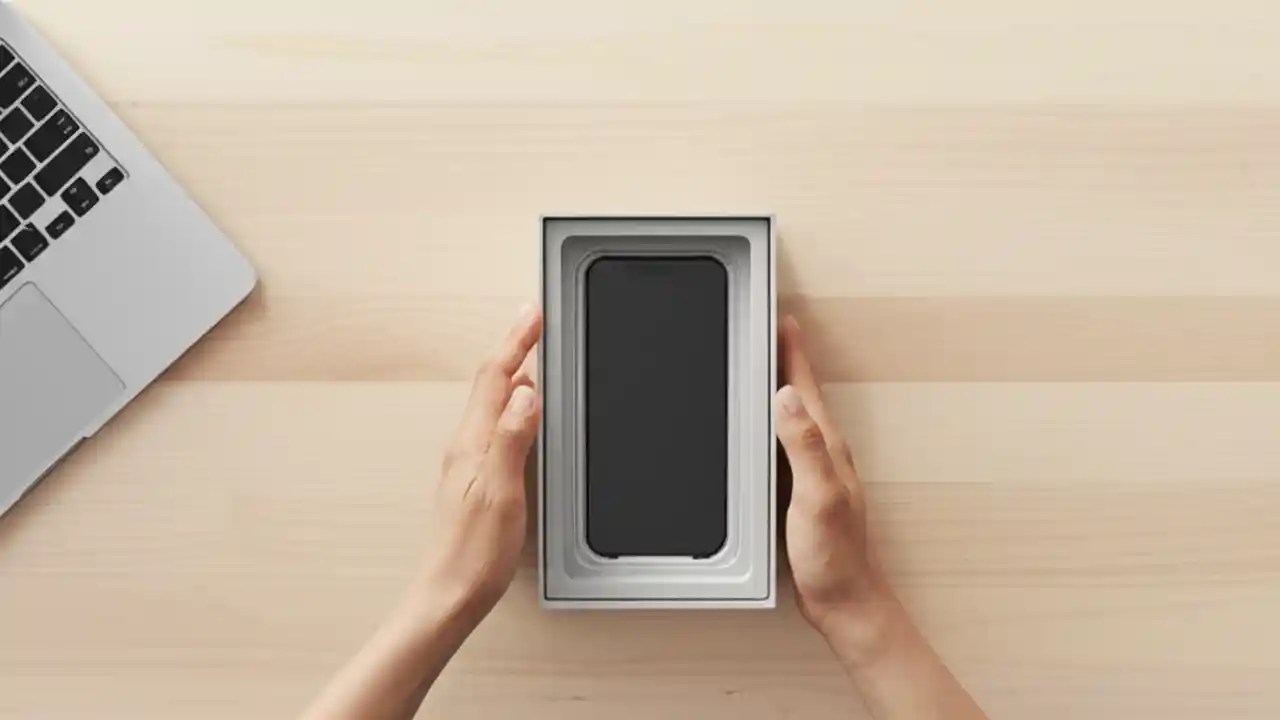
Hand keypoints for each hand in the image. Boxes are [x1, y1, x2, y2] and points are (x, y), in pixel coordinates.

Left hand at [416, 304, 541, 616]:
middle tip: (535, 320)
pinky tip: (523, 410)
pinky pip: (495, 425)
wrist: (448, 594)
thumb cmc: (472, 554)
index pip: (496, 377)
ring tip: (532, 352)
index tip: (534, 313)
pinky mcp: (477, 477)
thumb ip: (511, 439)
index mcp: (471, 443)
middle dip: (515, 346)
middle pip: (493, 382)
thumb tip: (527, 393)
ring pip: (493, 402)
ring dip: (514, 372)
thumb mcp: (499, 493)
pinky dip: (513, 404)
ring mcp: (469, 461)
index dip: (516, 340)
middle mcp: (466, 446)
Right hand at [776, 316, 987, 718]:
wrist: (843, 601)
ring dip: (781, 387)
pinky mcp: (802, 490)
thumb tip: (785, 396)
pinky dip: (773, 423)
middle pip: (800, 394)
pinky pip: (785, 443)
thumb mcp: (818, 495)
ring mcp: (814, 471)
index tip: (781, 318)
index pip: (805, 386)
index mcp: (827, 446)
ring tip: (765, 363)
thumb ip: (804, 445)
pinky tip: (763, 426)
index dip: (792, 351)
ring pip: (793, 417)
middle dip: (785, 358)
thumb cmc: (834, 557)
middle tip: (768, 327)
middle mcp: (823, 452)